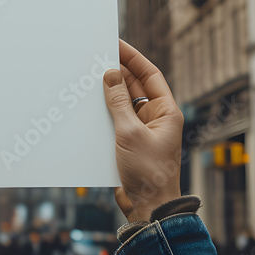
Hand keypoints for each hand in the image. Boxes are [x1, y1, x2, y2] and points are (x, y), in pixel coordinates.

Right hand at [103, 39, 183, 222]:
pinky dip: (103, 114)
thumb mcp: (130, 133)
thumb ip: (119, 103)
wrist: (148, 209)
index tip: (115, 44)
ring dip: (108, 94)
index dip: (133, 58)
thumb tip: (110, 75)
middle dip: (117, 73)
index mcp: (166, 112)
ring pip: (123, 104)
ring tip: (89, 81)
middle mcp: (156, 119)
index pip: (150, 75)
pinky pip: (115, 122)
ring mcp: (142, 132)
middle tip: (96, 59)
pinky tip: (88, 110)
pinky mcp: (129, 145)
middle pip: (135, 87)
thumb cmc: (149, 175)